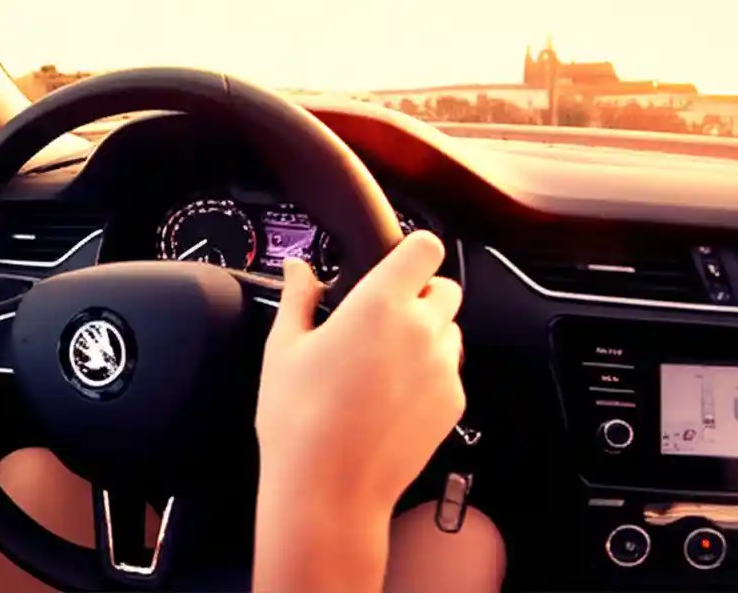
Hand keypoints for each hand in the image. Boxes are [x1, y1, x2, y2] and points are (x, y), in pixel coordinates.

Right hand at [256, 231, 463, 514]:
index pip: (425, 248)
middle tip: (382, 318)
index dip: (411, 251)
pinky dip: (429, 373)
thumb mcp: (284, 349)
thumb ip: (298, 298)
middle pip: (445, 288)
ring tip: (385, 360)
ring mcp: (442, 368)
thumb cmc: (299, 419)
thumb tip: (297, 269)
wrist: (329, 489)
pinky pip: (449, 371)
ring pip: (451, 330)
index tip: (392, 264)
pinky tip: (392, 395)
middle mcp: (421, 330)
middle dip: (420, 295)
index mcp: (380, 304)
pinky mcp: (453, 403)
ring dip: (429, 333)